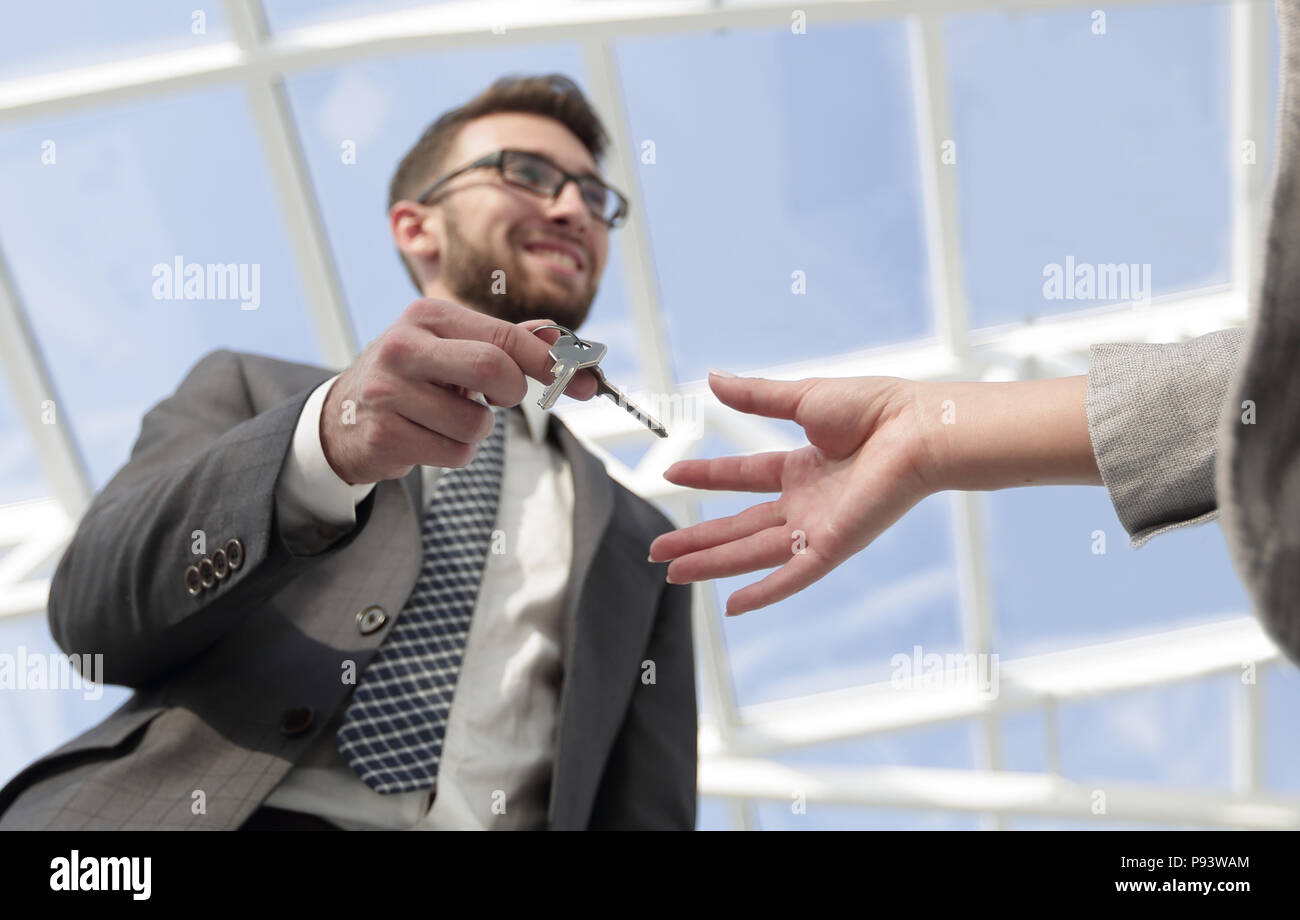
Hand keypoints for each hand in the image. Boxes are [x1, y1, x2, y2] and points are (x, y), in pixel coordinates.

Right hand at [319, 298, 595, 483]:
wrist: (344, 417)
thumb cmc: (415, 378)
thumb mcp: (453, 347)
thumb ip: (509, 343)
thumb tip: (567, 344)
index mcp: (428, 316)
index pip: (505, 336)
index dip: (551, 362)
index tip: (585, 383)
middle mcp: (403, 347)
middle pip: (492, 370)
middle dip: (509, 393)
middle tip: (496, 399)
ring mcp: (387, 392)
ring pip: (476, 423)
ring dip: (475, 430)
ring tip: (444, 417)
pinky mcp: (384, 435)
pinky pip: (454, 453)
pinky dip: (454, 452)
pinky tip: (425, 436)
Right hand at [648, 372, 937, 615]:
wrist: (918, 429)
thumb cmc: (875, 408)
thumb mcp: (802, 397)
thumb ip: (755, 396)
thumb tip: (711, 378)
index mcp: (802, 466)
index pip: (742, 476)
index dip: (705, 477)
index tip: (669, 474)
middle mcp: (806, 501)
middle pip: (739, 527)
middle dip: (697, 539)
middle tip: (657, 550)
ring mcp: (816, 527)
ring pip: (752, 553)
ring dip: (712, 564)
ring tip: (672, 573)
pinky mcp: (832, 546)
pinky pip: (792, 576)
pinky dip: (763, 593)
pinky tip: (732, 607)